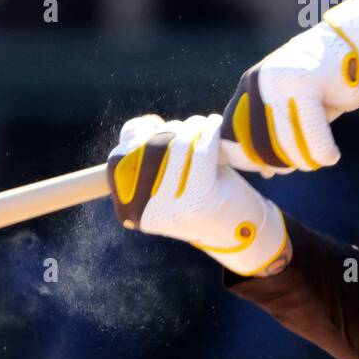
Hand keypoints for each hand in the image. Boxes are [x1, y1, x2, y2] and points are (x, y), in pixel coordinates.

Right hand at [106, 113, 289, 276]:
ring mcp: (173, 207)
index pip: (118, 158)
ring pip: (176, 144)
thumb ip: (148, 159)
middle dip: (169, 128)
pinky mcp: (201, 198)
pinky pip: (201, 149)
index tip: (156, 125)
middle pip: (147, 145)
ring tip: (204, 125)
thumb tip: (139, 128)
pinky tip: (215, 124)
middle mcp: (146, 211)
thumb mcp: (168, 182)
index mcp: (130, 211)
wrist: (240, 234)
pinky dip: (209, 129)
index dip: (136, 132)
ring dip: (192, 126)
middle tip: (189, 128)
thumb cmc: (201, 197)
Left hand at [220, 0, 358, 174]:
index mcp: (249, 88)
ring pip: (283, 141)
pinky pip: (310, 134)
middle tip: (303, 163)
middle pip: (257, 145)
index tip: (273, 167)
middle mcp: (259, 83)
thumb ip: (277, 135)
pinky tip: (332, 155)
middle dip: (280, 164)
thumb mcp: (296, 111)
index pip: (230, 138)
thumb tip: (265, 172)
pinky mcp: (306, 82)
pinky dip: (322, 152)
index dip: (250, 160)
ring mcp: (280, 81)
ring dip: (305, 160)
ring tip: (321, 158)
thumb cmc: (328, 85)